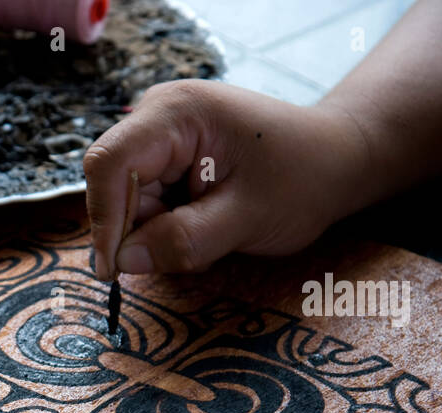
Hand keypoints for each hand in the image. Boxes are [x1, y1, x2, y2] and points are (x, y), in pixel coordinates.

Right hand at [82, 80, 369, 278]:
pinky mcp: (167, 154)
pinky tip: (205, 223)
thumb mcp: (247, 218)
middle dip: (139, 228)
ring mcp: (161, 133)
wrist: (337, 159)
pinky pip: (144, 200)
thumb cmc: (304, 178)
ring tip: (211, 233)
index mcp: (178, 112)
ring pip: (126, 198)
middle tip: (187, 252)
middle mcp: (159, 113)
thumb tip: (123, 262)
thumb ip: (182, 240)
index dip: (104, 219)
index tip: (113, 272)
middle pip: (113, 183)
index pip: (110, 164)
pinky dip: (166, 225)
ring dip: (156, 231)